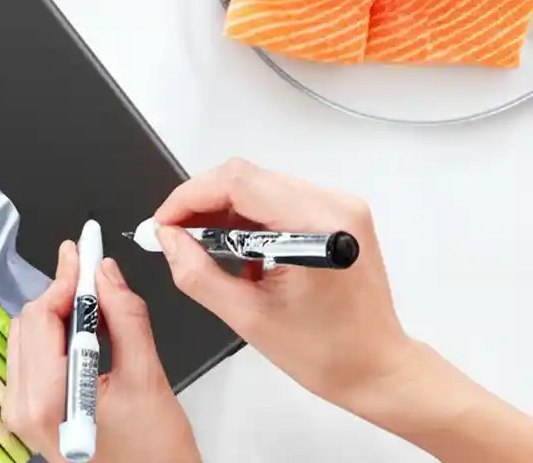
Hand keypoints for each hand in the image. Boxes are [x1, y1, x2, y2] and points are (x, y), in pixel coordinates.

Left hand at [2, 240, 199, 462]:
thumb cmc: (153, 457)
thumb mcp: (147, 379)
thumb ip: (125, 317)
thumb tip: (106, 274)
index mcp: (45, 397)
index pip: (43, 314)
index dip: (67, 276)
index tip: (84, 248)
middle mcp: (22, 406)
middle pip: (31, 321)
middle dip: (65, 294)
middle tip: (99, 274)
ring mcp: (21, 413)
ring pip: (29, 336)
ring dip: (62, 315)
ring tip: (101, 310)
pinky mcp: (29, 415)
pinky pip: (33, 358)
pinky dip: (58, 338)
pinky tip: (90, 335)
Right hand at [152, 158, 411, 412]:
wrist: (377, 366)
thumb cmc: (325, 352)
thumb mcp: (246, 317)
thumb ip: (196, 272)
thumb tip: (167, 238)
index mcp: (316, 229)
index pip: (238, 182)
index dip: (190, 196)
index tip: (165, 222)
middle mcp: (334, 206)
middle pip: (247, 177)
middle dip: (202, 202)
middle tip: (176, 234)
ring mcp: (340, 206)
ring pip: (260, 184)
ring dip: (225, 210)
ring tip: (206, 246)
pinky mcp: (339, 212)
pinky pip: (279, 197)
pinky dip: (250, 217)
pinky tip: (241, 249)